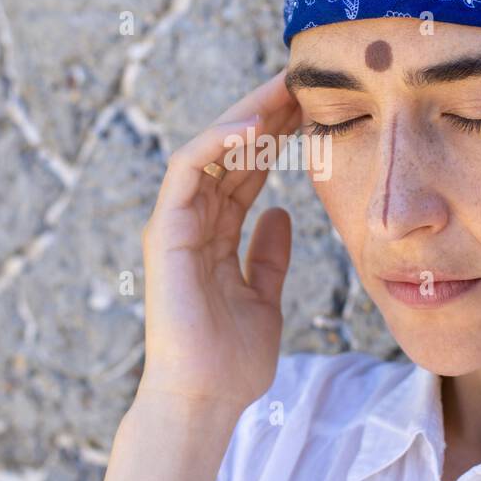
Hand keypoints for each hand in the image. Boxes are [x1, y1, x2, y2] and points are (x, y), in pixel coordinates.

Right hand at [139, 69, 302, 414]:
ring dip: (247, 116)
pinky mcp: (166, 231)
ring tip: (284, 89)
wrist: (205, 400)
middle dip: (266, 113)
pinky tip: (254, 128)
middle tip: (302, 80)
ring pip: (211, 150)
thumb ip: (269, 255)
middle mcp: (193, 222)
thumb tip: (282, 214)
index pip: (246, 169)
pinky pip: (187, 172)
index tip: (314, 107)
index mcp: (215, 235)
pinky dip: (217, 144)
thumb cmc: (231, 360)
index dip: (278, 135)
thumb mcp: (265, 298)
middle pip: (230, 152)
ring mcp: (176, 224)